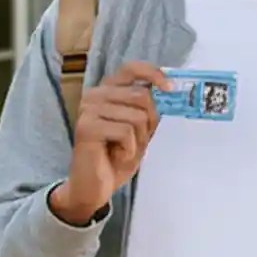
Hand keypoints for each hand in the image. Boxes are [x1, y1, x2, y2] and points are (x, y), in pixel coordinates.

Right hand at [51, 61, 170, 224]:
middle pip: (141, 96)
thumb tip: (168, 90)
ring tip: (122, 150)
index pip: (131, 69)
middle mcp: (94, 95)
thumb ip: (148, 110)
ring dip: (138, 140)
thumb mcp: (140, 130)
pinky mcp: (86, 127)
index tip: (170, 88)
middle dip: (148, 123)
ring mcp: (88, 109)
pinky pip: (126, 132)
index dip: (153, 74)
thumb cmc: (116, 157)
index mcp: (107, 90)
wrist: (94, 187)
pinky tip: (115, 156)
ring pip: (137, 116)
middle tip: (135, 141)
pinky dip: (128, 149)